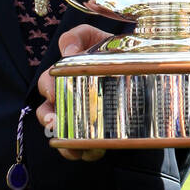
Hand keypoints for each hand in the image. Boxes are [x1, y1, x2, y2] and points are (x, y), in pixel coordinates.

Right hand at [36, 24, 110, 161]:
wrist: (142, 66)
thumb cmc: (114, 50)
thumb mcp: (96, 38)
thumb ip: (78, 37)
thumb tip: (67, 51)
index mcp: (65, 77)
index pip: (47, 82)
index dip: (47, 88)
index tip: (53, 94)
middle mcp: (68, 98)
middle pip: (47, 112)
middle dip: (48, 119)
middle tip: (55, 123)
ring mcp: (80, 116)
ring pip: (61, 134)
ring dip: (63, 142)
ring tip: (73, 148)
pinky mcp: (94, 132)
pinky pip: (82, 147)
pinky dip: (84, 152)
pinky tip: (92, 152)